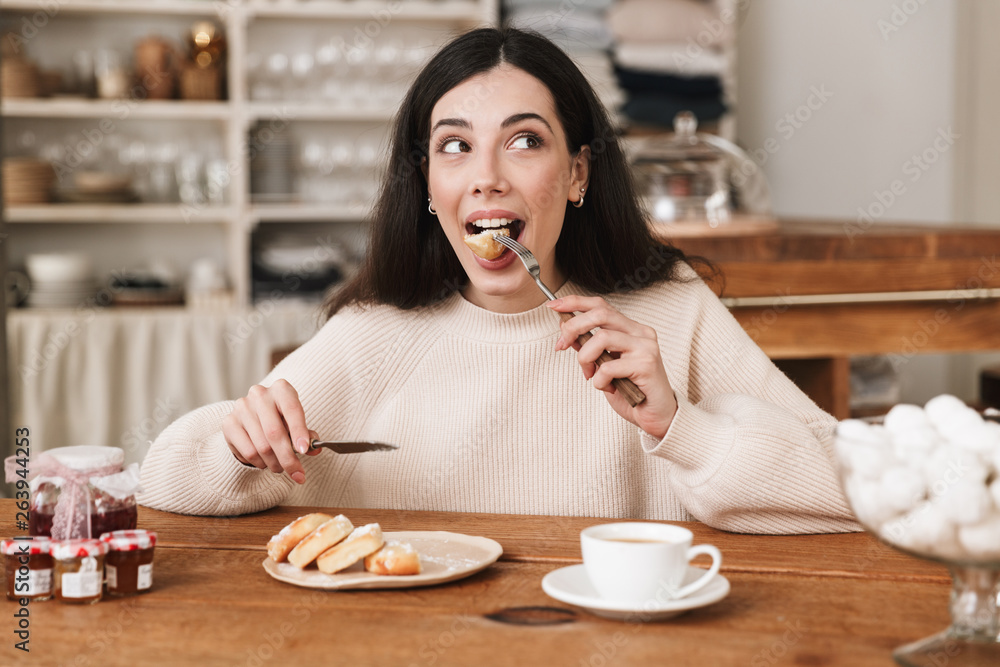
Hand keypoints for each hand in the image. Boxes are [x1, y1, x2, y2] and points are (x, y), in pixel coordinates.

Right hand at [222, 379, 320, 483]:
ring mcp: (242, 408)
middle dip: (287, 458)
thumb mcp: (296, 423)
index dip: (299, 432)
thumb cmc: (281, 420)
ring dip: (274, 463)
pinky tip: (264, 461)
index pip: (292, 410)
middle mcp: (260, 394)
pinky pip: (248, 452)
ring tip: (279, 466)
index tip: (304, 451)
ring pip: (262, 446)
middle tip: (297, 473)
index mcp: (281, 389)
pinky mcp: (229, 423)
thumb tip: (315, 449)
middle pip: (274, 432)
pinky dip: (259, 463)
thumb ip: (307, 436)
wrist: (253, 418)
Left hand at [548, 296, 676, 438]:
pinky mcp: (646, 365)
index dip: (575, 303)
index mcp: (631, 329)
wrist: (657, 415)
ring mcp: (646, 347)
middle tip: (561, 345)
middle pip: (600, 314)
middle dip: (573, 327)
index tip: (554, 306)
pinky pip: (608, 367)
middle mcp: (641, 333)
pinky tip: (608, 388)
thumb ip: (589, 346)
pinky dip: (599, 380)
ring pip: (601, 337)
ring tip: (590, 375)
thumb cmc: (632, 390)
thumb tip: (566, 329)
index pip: (601, 305)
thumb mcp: (605, 364)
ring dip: (585, 358)